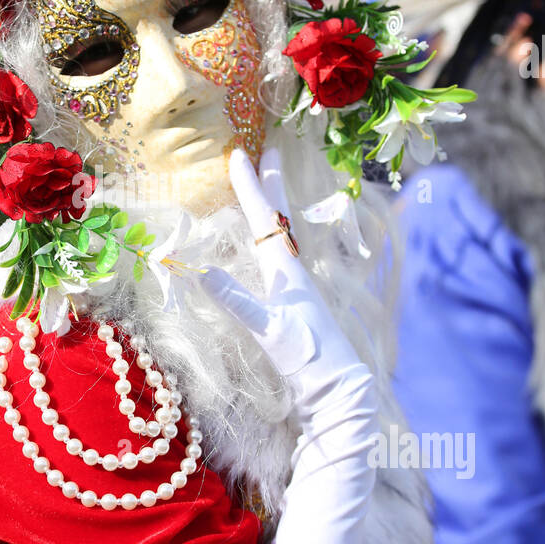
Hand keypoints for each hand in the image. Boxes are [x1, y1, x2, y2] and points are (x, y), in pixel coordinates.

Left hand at [200, 147, 377, 543]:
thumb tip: (208, 278)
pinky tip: (202, 271)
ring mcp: (293, 300)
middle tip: (257, 144)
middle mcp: (293, 281)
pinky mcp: (285, 331)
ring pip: (273, 240)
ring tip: (247, 167)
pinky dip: (228, 292)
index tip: (250, 155)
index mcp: (290, 279)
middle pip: (275, 220)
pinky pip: (250, 307)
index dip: (261, 189)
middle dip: (265, 181)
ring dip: (260, 204)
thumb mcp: (270, 329)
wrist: (342, 399)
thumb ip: (239, 302)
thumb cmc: (312, 366)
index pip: (273, 224)